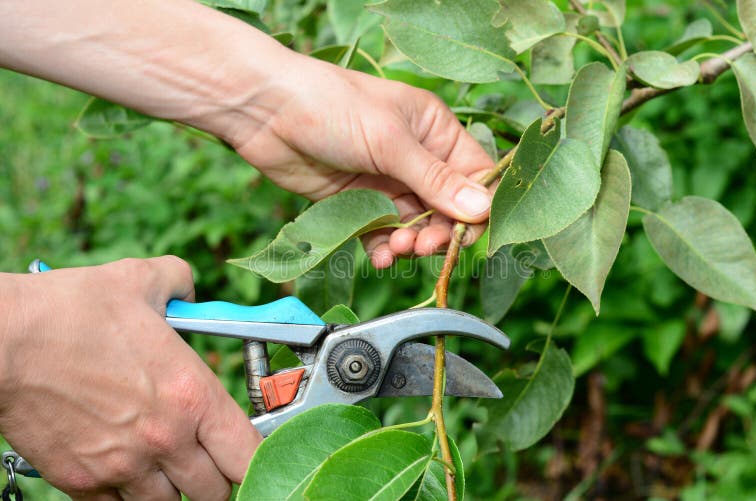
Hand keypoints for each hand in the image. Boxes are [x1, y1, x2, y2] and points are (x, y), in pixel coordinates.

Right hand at [0, 257, 260, 499]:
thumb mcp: (140, 280)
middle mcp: (165, 439)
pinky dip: (130, 497)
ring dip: (176, 491)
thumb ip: (180, 282)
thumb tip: (189, 286)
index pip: (249, 455)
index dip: (261, 462)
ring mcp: (122, 466)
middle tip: (214, 462)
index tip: (258, 459)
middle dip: (221, 480)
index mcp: (191, 396)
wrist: (3, 340)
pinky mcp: (81, 481)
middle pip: (216, 491)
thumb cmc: (70, 311)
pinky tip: (128, 474)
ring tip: (172, 469)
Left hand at [230, 52, 495, 267]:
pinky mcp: (359, 203)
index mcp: (435, 131)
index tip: (466, 235)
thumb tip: (482, 210)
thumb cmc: (331, 106)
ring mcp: (387, 182)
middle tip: (423, 246)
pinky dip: (385, 249)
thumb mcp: (389, 141)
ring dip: (412, 244)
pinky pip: (383, 234)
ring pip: (416, 226)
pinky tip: (380, 258)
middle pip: (447, 208)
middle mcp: (416, 158)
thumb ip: (434, 179)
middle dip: (440, 231)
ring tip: (398, 249)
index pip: (475, 175)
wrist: (265, 112)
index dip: (476, 208)